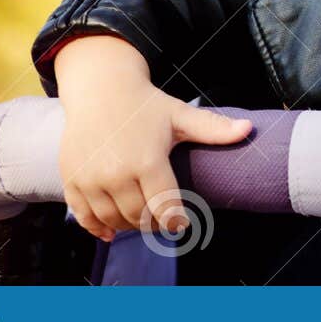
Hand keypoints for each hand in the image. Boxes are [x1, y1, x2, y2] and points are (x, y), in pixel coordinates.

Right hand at [53, 36, 250, 241]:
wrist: (99, 90)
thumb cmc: (144, 105)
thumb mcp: (180, 115)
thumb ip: (214, 128)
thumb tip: (249, 130)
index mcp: (147, 160)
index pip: (164, 208)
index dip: (175, 221)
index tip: (181, 223)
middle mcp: (116, 174)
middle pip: (139, 218)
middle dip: (154, 224)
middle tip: (163, 220)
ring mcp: (90, 179)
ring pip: (113, 221)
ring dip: (129, 226)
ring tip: (142, 219)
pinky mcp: (71, 180)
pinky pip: (84, 217)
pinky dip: (98, 229)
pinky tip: (111, 231)